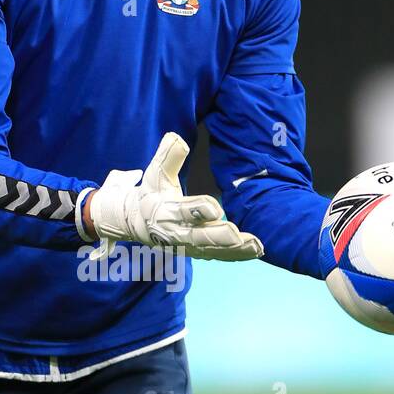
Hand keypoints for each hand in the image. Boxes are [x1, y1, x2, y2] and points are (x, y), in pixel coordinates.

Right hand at [84, 132, 263, 261]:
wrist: (138, 222)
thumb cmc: (151, 193)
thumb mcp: (155, 173)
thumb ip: (167, 157)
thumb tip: (176, 138)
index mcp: (165, 211)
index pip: (182, 211)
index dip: (197, 210)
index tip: (214, 208)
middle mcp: (176, 232)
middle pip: (198, 237)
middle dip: (217, 237)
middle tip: (235, 235)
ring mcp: (188, 245)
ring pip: (211, 250)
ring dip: (233, 250)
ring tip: (255, 246)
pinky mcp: (197, 251)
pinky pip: (218, 256)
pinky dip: (236, 255)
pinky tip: (255, 250)